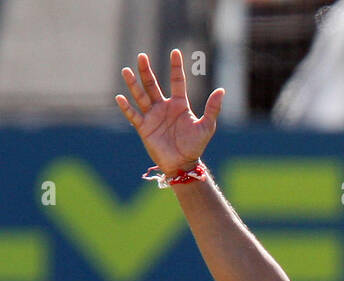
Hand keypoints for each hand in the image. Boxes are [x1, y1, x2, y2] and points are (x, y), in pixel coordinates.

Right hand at [115, 50, 223, 176]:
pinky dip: (127, 107)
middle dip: (147, 71)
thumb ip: (213, 108)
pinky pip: (133, 115)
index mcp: (179, 104)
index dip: (176, 67)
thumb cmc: (196, 145)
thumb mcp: (207, 126)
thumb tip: (221, 90)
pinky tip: (121, 97)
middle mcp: (164, 107)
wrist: (183, 163)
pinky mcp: (144, 127)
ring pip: (141, 96)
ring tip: (126, 71)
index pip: (177, 81)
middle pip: (153, 85)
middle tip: (141, 56)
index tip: (175, 52)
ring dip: (133, 84)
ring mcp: (152, 116)